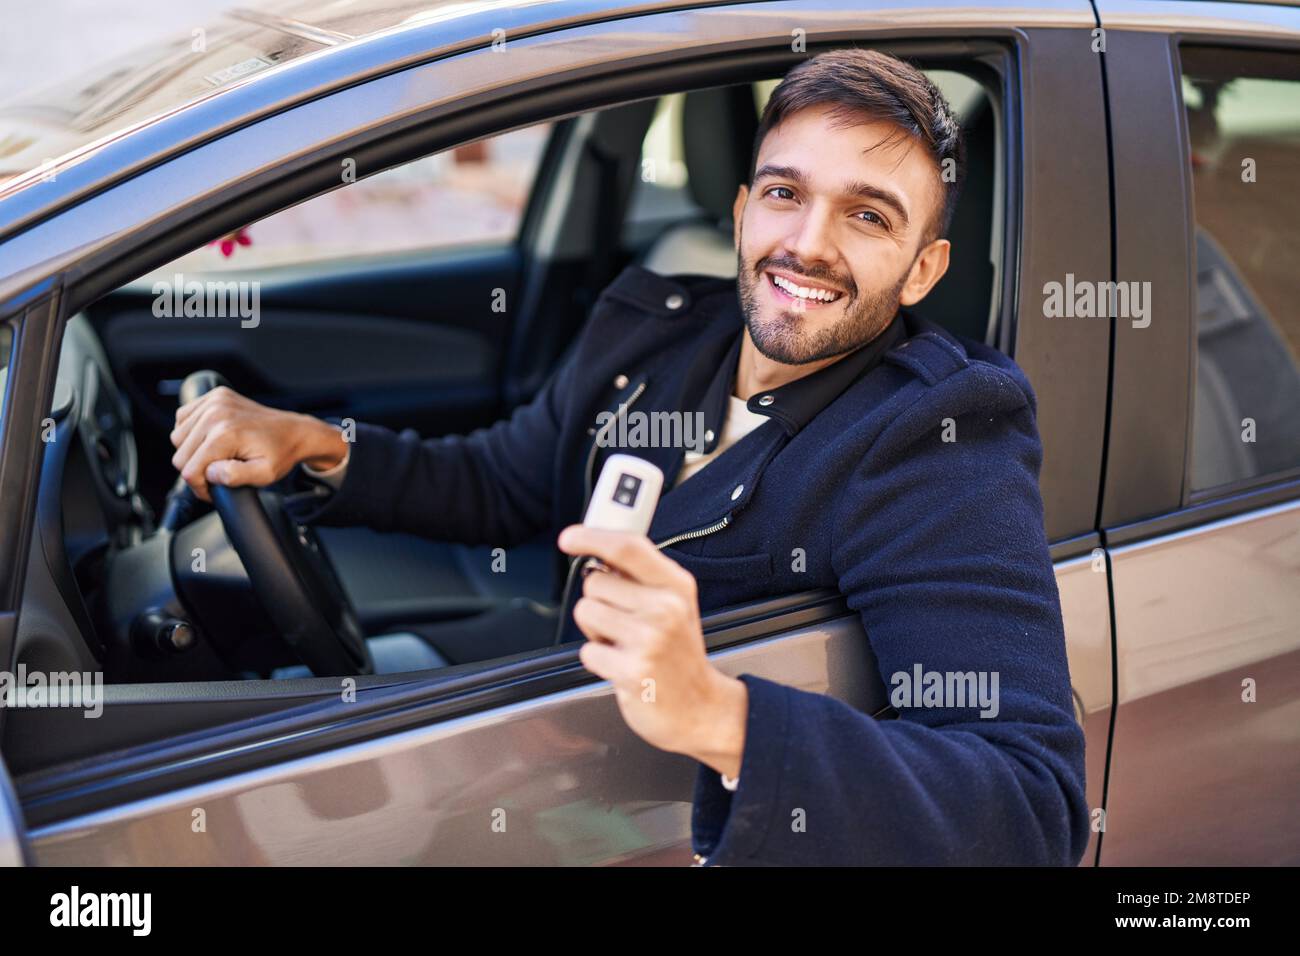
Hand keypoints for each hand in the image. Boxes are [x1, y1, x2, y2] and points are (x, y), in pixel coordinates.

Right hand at [169, 386, 346, 501]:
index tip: (213, 490)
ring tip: (215, 457)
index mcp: (226, 433)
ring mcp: (215, 401)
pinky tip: (209, 439)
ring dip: (192, 451)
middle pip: (181, 454)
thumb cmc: (280, 453)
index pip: (190, 469)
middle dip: (195, 470)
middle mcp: (216, 413)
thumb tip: (210, 473)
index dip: (199, 486)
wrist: (294, 431)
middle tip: (216, 476)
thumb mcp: (265, 474)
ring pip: (178, 437)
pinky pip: (183, 418)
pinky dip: (190, 432)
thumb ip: (236, 476)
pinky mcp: (215, 395)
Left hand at [557, 525, 747, 776]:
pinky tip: (622, 665)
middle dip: (598, 601)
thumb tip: (598, 550)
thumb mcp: (673, 604)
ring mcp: (650, 639)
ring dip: (596, 630)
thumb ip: (640, 577)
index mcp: (676, 585)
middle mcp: (666, 608)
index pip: (627, 546)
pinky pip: (588, 650)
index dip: (591, 536)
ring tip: (623, 644)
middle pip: (596, 581)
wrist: (700, 708)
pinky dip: (598, 660)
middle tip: (622, 622)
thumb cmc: (678, 655)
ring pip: (586, 611)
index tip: (570, 538)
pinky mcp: (632, 669)